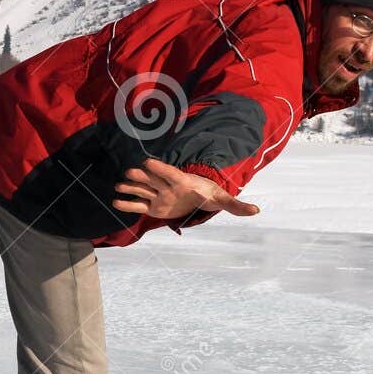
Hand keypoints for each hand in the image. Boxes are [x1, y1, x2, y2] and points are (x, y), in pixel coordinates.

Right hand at [112, 158, 260, 220]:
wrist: (197, 198)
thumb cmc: (209, 195)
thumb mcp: (222, 200)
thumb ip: (236, 205)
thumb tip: (257, 210)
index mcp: (183, 182)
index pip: (171, 173)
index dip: (161, 169)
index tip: (149, 163)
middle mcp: (167, 186)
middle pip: (153, 180)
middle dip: (142, 177)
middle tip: (129, 172)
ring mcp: (158, 195)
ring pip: (143, 191)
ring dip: (131, 188)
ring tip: (117, 187)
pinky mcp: (153, 207)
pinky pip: (139, 205)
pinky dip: (128, 204)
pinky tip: (115, 202)